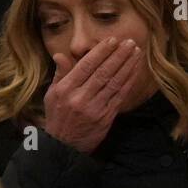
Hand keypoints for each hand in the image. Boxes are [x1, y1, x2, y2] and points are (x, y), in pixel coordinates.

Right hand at [44, 36, 144, 152]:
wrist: (63, 146)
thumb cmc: (57, 117)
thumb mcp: (51, 95)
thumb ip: (59, 74)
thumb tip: (61, 55)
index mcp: (65, 90)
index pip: (86, 66)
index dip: (101, 52)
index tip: (112, 40)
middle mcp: (79, 98)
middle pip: (102, 72)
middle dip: (118, 55)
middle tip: (130, 42)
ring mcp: (94, 108)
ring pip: (113, 82)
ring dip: (127, 66)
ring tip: (136, 52)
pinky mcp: (105, 117)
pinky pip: (119, 96)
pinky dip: (128, 81)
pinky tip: (135, 70)